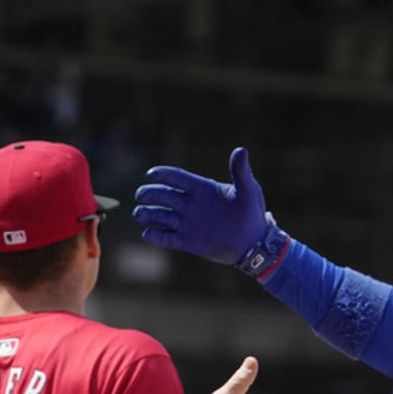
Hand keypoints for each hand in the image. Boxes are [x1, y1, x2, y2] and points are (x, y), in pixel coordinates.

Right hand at [134, 147, 274, 267]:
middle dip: (150, 194)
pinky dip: (156, 237)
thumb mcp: (248, 191)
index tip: (151, 174)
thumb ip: (241, 172)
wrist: (253, 243)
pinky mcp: (188, 241)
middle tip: (141, 195)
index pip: (178, 178)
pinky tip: (147, 235)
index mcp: (202, 189)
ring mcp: (188, 223)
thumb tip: (240, 150)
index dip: (164, 175)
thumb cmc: (252, 214)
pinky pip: (167, 238)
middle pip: (164, 196)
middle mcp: (191, 205)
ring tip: (139, 214)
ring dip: (148, 214)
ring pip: (162, 216)